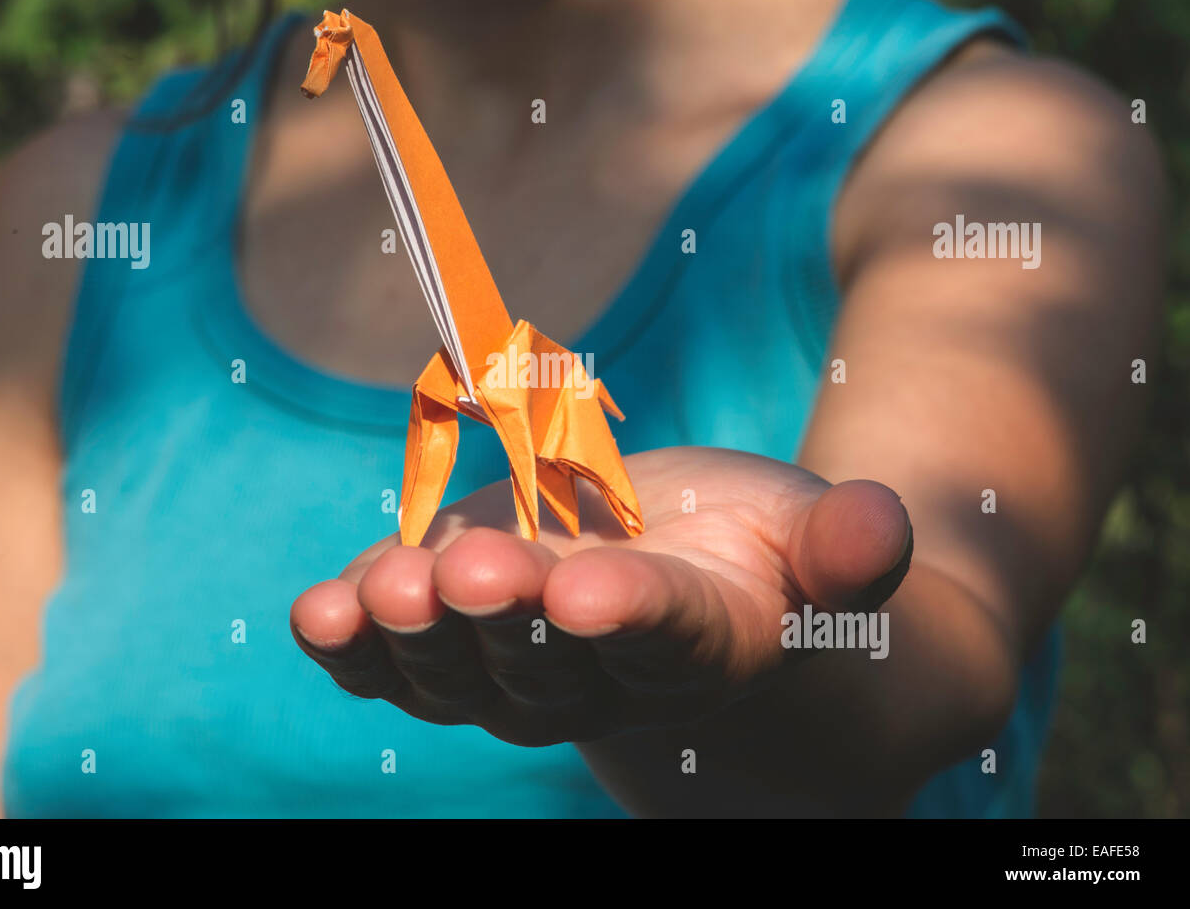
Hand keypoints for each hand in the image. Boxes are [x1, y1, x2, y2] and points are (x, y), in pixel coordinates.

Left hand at [290, 447, 912, 746]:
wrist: (682, 582)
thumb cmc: (760, 551)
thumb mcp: (812, 533)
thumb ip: (845, 545)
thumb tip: (879, 528)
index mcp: (697, 643)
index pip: (663, 634)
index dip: (629, 613)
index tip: (593, 592)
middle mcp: (597, 670)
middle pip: (543, 658)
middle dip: (503, 616)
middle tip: (468, 574)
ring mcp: (514, 660)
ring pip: (459, 668)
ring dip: (413, 634)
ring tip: (379, 595)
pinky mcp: (453, 633)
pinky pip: (399, 657)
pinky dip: (357, 641)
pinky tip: (321, 614)